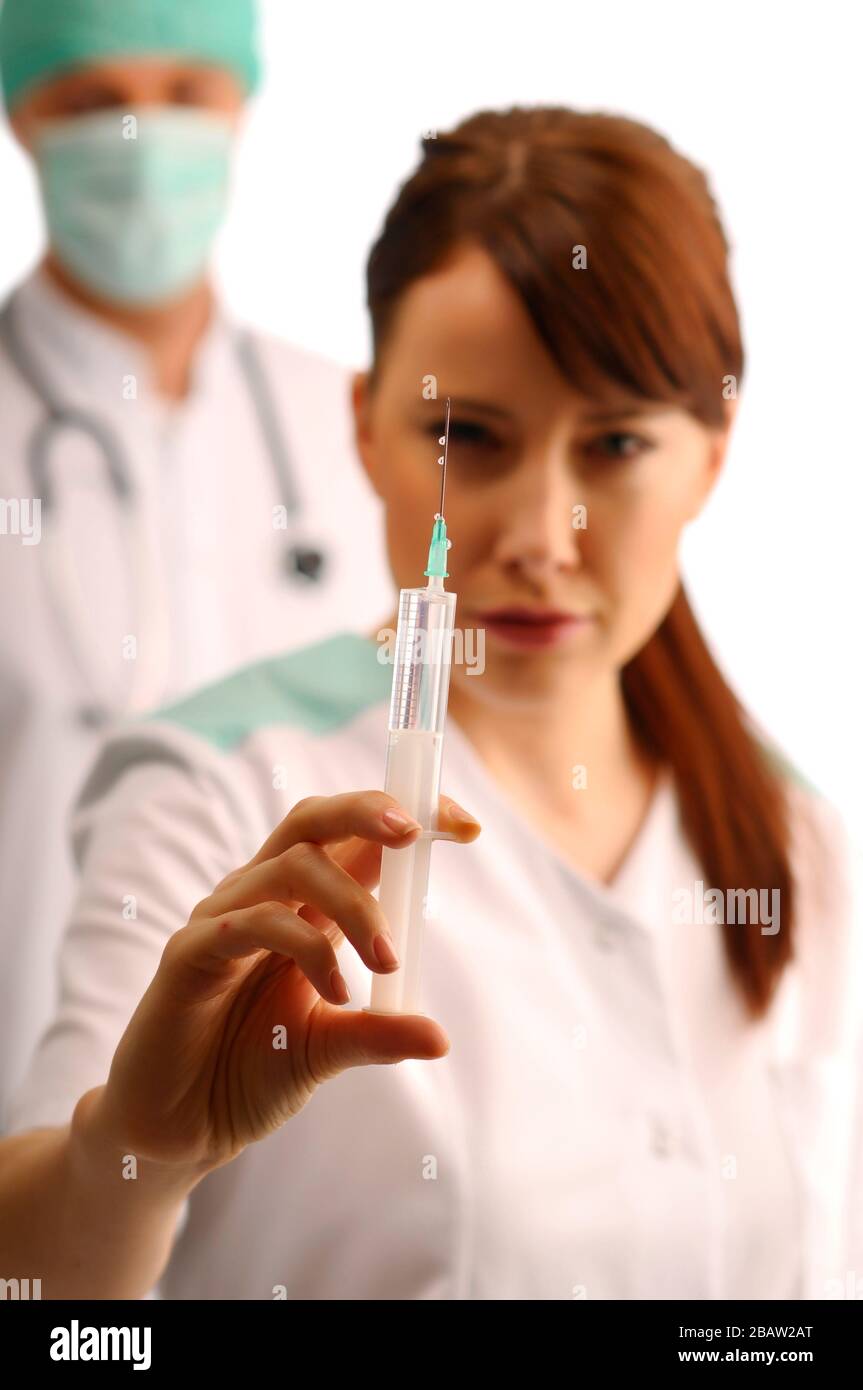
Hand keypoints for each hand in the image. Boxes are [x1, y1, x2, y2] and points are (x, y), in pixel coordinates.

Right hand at [98, 790, 480, 1172]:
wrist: (180, 1128)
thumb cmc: (247, 1071)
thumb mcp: (326, 1049)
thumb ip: (377, 1033)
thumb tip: (440, 1038)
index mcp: (299, 906)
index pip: (350, 837)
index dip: (404, 816)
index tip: (466, 827)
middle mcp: (260, 897)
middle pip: (311, 821)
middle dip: (367, 813)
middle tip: (416, 836)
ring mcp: (222, 919)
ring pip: (292, 868)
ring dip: (353, 906)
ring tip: (385, 962)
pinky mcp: (189, 953)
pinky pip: (251, 922)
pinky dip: (306, 948)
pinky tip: (336, 993)